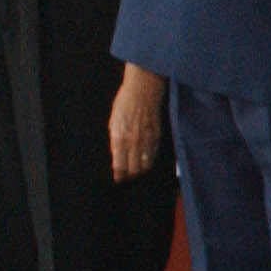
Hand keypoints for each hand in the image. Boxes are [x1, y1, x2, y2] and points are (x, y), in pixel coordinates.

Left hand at [108, 65, 165, 181]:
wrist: (143, 91)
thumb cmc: (124, 104)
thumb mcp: (113, 122)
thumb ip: (115, 141)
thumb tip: (116, 156)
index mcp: (120, 138)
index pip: (120, 165)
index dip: (119, 175)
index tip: (118, 179)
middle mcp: (134, 142)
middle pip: (133, 169)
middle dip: (129, 175)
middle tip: (127, 178)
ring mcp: (147, 140)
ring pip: (145, 164)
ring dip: (140, 170)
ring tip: (136, 173)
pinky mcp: (157, 136)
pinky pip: (153, 155)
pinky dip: (149, 161)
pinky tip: (146, 163)